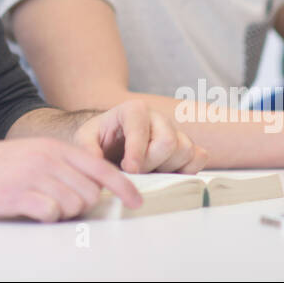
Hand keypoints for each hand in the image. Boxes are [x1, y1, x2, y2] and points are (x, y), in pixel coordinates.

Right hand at [0, 138, 145, 221]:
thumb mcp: (29, 156)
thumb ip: (59, 166)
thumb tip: (91, 189)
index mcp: (53, 147)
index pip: (101, 168)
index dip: (124, 187)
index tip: (137, 202)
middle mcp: (47, 159)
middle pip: (90, 193)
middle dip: (82, 207)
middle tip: (58, 206)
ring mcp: (33, 177)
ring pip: (73, 205)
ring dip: (62, 214)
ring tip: (38, 208)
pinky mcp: (17, 196)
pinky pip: (49, 214)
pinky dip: (44, 218)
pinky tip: (28, 211)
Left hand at [73, 100, 206, 173]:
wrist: (111, 142)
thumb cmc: (100, 139)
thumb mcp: (84, 139)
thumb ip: (87, 148)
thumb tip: (95, 161)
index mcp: (134, 110)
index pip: (142, 129)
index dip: (137, 152)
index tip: (130, 169)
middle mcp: (158, 117)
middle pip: (168, 142)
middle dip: (151, 163)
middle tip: (134, 172)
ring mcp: (174, 131)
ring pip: (185, 151)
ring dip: (167, 168)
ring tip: (147, 171)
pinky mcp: (185, 147)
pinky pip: (199, 157)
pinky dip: (187, 169)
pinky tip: (165, 172)